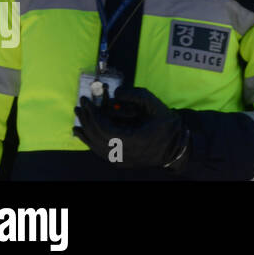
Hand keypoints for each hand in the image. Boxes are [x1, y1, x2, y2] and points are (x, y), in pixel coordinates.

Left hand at [73, 86, 189, 170]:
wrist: (176, 147)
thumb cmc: (167, 126)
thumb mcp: (155, 105)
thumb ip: (137, 95)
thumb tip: (115, 93)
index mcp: (133, 140)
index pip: (104, 128)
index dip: (93, 114)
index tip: (87, 101)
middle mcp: (124, 153)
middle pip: (97, 137)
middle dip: (87, 119)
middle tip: (81, 104)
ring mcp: (120, 160)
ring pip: (95, 146)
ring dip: (85, 130)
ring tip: (78, 117)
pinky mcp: (119, 161)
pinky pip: (99, 151)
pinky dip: (89, 141)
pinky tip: (81, 133)